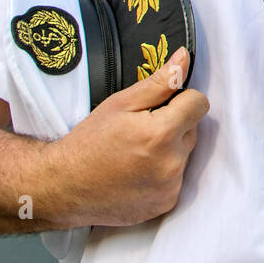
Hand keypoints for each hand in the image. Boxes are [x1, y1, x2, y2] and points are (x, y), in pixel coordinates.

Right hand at [44, 48, 207, 228]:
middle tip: (141, 130)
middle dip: (174, 125)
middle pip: (192, 130)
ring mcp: (169, 187)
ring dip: (170, 150)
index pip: (199, 104)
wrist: (64, 187)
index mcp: (161, 134)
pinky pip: (177, 179)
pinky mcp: (166, 204)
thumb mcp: (121, 104)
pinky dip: (164, 173)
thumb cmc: (89, 141)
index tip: (163, 105)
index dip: (182, 99)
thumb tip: (184, 59)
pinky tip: (138, 173)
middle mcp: (170, 163)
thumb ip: (159, 82)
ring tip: (137, 153)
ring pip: (185, 155)